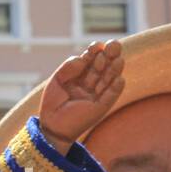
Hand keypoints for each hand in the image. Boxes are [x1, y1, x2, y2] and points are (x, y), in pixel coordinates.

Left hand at [38, 39, 125, 154]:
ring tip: (118, 60)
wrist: (51, 126)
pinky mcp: (101, 106)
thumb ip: (68, 68)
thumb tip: (81, 57)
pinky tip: (119, 79)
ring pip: (109, 79)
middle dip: (109, 56)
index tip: (96, 46)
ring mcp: (97, 94)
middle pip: (103, 67)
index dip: (94, 52)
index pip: (91, 60)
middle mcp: (91, 83)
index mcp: (80, 75)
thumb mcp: (57, 81)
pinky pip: (111, 96)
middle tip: (114, 45)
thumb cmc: (52, 104)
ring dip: (115, 69)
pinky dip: (116, 88)